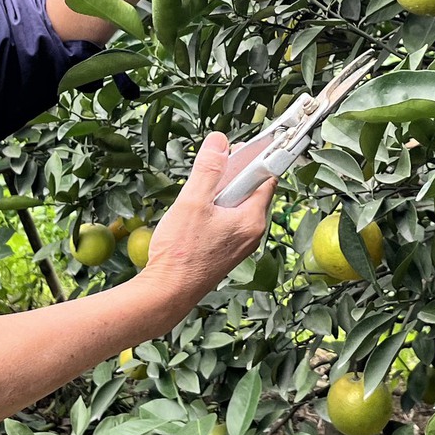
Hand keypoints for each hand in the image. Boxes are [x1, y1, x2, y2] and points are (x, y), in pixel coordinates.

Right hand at [137, 132, 277, 322]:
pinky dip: (214, 211)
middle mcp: (252, 233)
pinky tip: (193, 214)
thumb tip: (220, 141)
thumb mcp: (193, 201)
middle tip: (208, 170)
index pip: (267, 178)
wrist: (167, 294)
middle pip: (250, 191)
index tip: (238, 147)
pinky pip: (227, 221)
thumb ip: (208, 169)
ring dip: (219, 194)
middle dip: (231, 176)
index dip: (254, 158)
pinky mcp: (226, 252)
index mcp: (252, 219)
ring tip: (196, 195)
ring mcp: (239, 244)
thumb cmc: (181, 252)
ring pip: (236, 206)